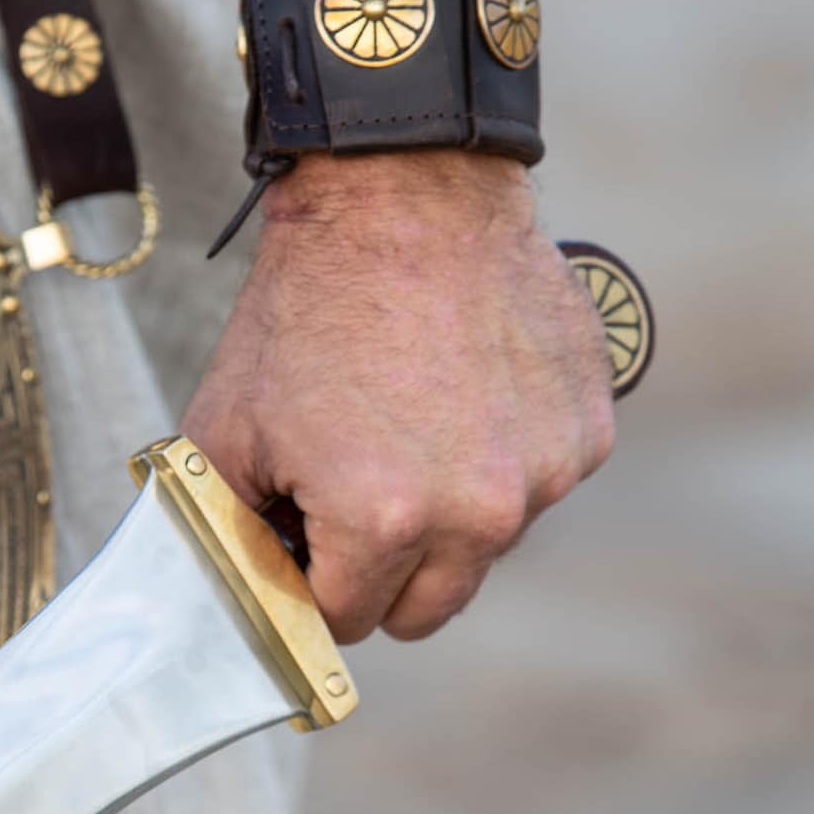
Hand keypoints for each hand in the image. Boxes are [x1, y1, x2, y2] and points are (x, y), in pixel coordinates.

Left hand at [183, 152, 615, 642]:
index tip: (304, 541)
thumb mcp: (226, 424)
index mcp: (383, 521)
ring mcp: (545, 473)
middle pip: (426, 609)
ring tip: (410, 424)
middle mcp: (479, 512)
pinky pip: (537, 484)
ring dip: (448, 513)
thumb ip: (231, 527)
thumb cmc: (310, 304)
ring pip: (486, 548)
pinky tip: (465, 392)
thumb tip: (242, 589)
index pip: (347, 619)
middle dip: (382, 572)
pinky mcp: (587, 431)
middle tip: (353, 498)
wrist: (404, 194)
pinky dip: (503, 458)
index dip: (314, 582)